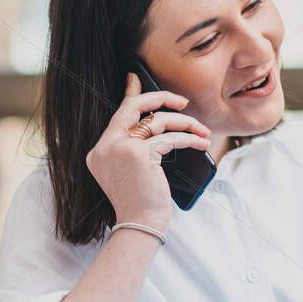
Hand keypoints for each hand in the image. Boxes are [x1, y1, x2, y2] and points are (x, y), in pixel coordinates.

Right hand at [86, 73, 211, 232]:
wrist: (140, 224)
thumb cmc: (141, 200)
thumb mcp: (132, 171)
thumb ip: (135, 147)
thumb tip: (155, 125)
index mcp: (99, 150)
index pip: (118, 114)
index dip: (129, 94)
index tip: (135, 77)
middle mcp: (105, 146)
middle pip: (133, 107)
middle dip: (161, 98)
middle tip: (183, 101)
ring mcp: (120, 149)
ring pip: (158, 121)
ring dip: (186, 123)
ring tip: (203, 132)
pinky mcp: (139, 155)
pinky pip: (170, 138)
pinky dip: (189, 139)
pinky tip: (201, 144)